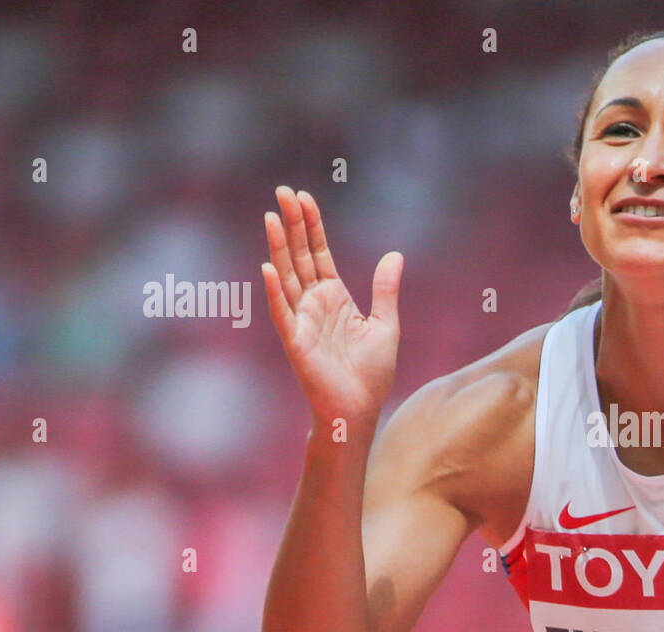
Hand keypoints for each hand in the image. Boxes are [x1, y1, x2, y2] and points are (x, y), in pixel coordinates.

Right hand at [261, 186, 402, 423]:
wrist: (360, 409)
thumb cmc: (371, 373)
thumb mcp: (386, 324)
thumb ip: (386, 289)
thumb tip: (395, 254)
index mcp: (334, 297)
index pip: (319, 253)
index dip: (312, 226)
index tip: (304, 197)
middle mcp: (314, 304)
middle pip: (299, 256)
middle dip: (293, 224)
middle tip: (282, 191)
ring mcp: (301, 321)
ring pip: (287, 277)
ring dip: (279, 248)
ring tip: (272, 217)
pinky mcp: (295, 342)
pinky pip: (283, 313)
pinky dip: (275, 292)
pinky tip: (268, 267)